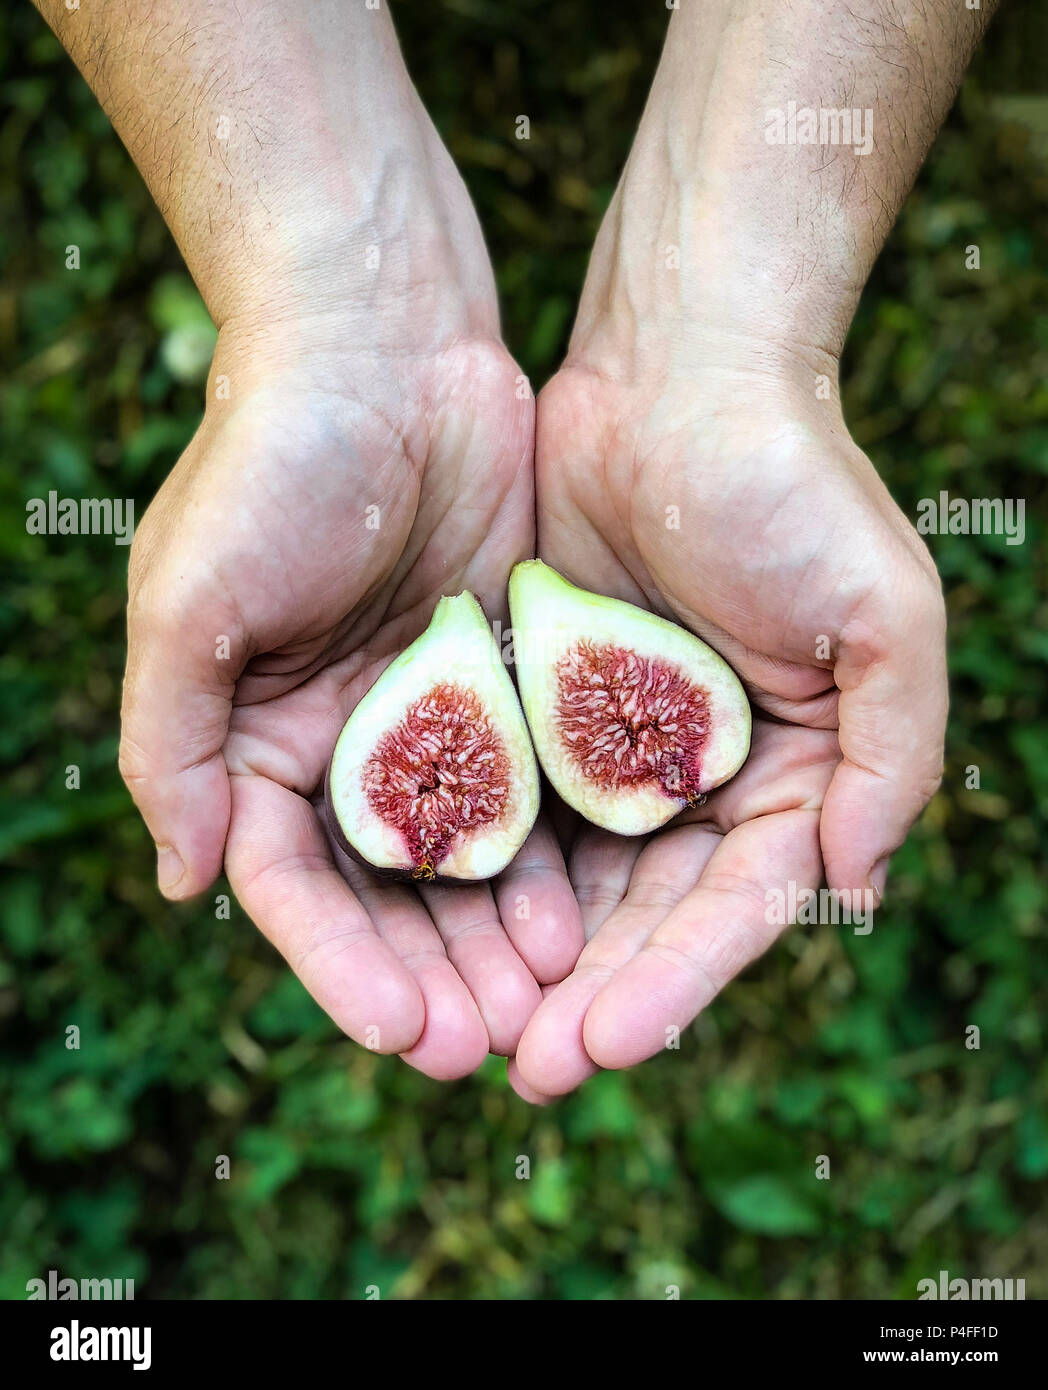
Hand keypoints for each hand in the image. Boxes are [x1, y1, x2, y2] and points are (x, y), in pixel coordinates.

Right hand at [119, 126, 582, 1080]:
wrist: (385, 333)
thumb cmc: (272, 457)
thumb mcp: (190, 601)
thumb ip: (176, 747)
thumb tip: (184, 885)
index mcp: (261, 738)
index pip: (296, 886)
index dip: (342, 967)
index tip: (402, 1033)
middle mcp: (348, 739)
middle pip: (390, 891)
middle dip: (436, 971)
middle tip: (494, 1044)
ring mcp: (436, 710)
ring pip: (473, 853)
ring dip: (503, 932)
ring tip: (552, 1000)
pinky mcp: (511, 669)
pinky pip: (540, 779)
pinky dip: (558, 847)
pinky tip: (593, 907)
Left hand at [510, 354, 945, 1099]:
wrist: (679, 371)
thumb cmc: (793, 481)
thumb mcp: (884, 614)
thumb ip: (892, 756)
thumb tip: (859, 885)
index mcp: (797, 773)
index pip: (737, 908)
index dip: (675, 982)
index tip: (602, 1045)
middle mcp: (710, 775)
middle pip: (649, 913)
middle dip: (591, 995)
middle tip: (523, 1071)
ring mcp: (624, 744)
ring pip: (575, 877)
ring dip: (529, 956)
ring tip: (466, 1027)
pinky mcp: (548, 701)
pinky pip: (514, 799)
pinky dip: (486, 863)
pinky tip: (439, 922)